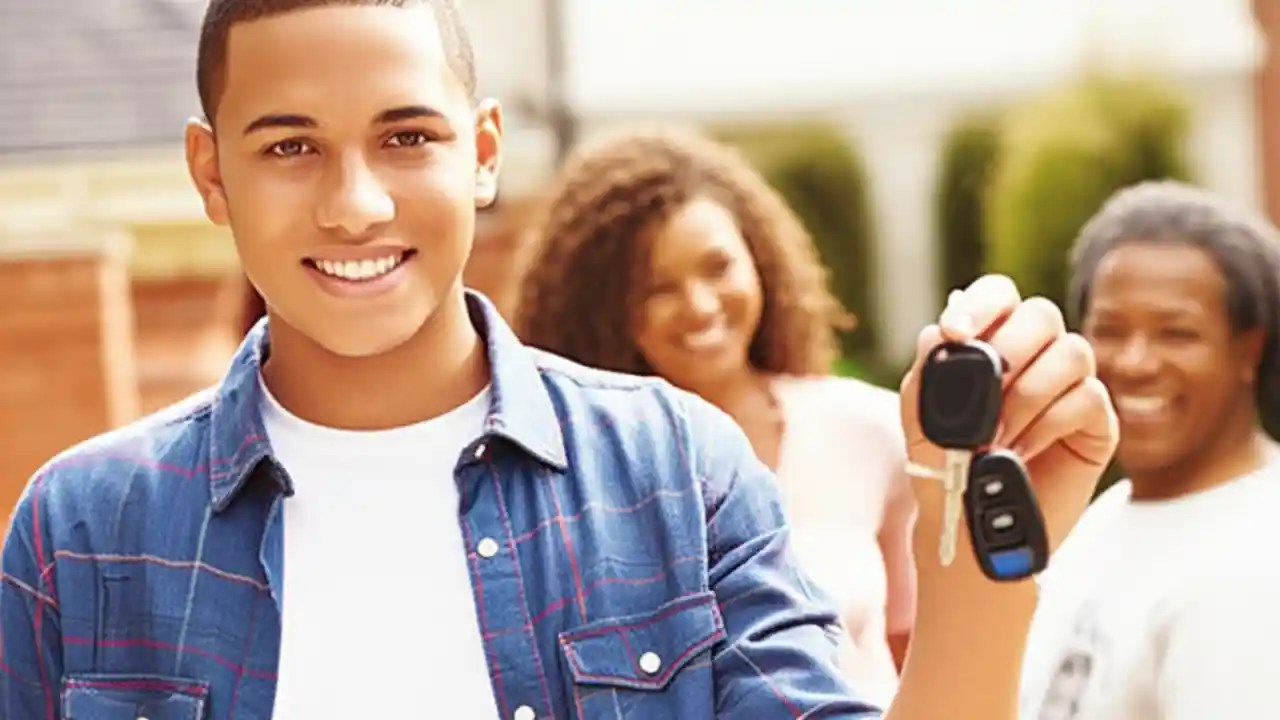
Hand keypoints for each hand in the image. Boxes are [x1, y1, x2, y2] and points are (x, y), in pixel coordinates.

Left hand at [898, 274, 1118, 565]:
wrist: (972, 532)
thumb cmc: (947, 473)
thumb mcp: (921, 425)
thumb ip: (925, 379)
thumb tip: (938, 334)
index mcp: (990, 344)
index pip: (998, 295)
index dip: (982, 304)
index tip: (955, 332)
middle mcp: (1035, 356)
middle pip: (1041, 314)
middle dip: (1008, 351)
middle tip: (983, 400)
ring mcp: (1069, 386)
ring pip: (1071, 352)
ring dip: (1027, 396)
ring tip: (996, 439)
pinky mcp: (1096, 421)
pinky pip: (1088, 397)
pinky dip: (1049, 424)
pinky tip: (1021, 452)